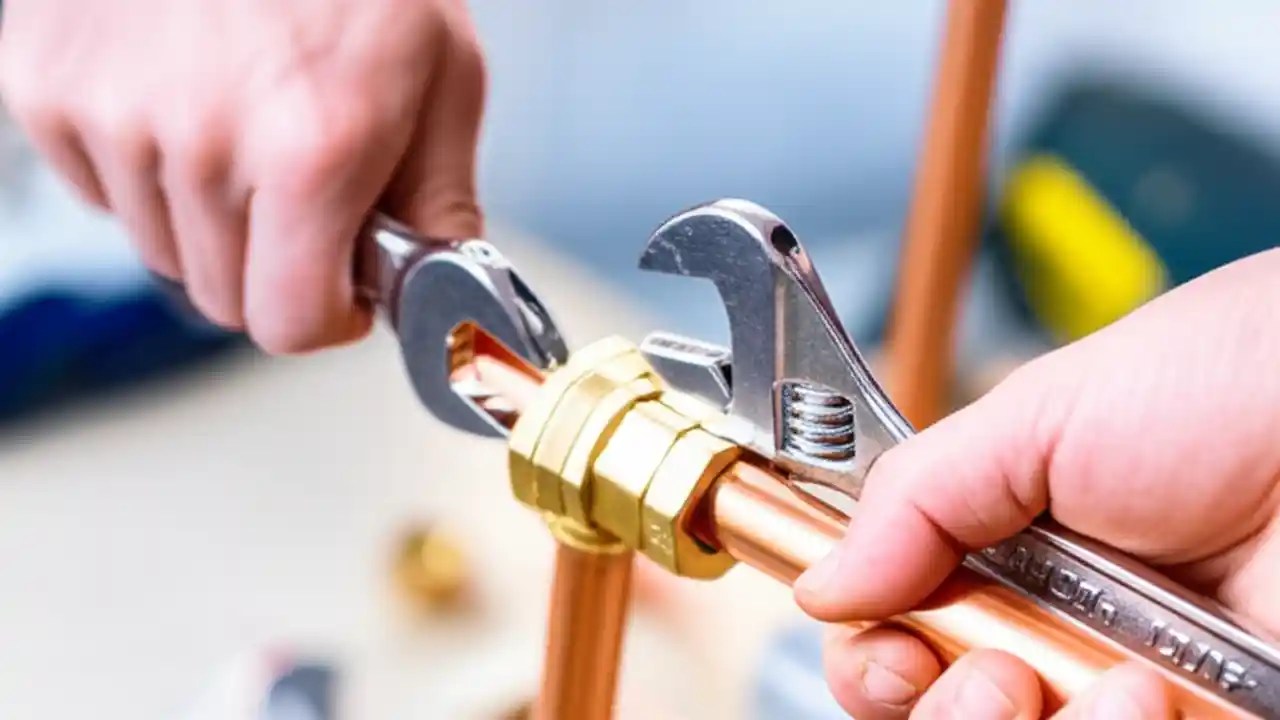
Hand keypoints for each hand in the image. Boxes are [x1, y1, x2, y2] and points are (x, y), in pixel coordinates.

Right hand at [0, 0, 483, 352]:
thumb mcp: (441, 71)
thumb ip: (441, 197)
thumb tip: (437, 288)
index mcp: (312, 150)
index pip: (286, 323)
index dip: (325, 316)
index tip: (341, 290)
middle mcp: (201, 145)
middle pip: (225, 299)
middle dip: (276, 268)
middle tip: (303, 197)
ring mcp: (111, 116)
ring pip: (162, 250)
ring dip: (210, 220)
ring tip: (244, 126)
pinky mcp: (46, 87)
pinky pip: (101, 189)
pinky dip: (145, 169)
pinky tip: (184, 99)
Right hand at [795, 248, 1279, 717]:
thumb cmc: (1240, 377)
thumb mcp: (1045, 414)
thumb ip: (916, 496)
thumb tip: (821, 586)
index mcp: (1015, 551)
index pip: (902, 637)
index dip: (876, 658)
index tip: (883, 645)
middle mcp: (1068, 631)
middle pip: (942, 714)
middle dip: (938, 706)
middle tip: (988, 668)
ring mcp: (1142, 692)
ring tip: (1097, 681)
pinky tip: (1153, 702)